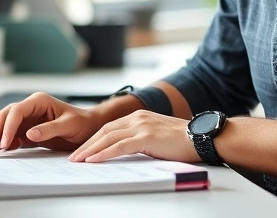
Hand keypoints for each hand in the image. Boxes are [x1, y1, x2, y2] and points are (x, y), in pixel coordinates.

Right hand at [0, 92, 108, 156]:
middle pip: (4, 116)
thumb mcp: (69, 126)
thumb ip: (49, 129)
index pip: (16, 111)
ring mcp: (26, 118)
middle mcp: (29, 107)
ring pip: (2, 124)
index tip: (3, 143)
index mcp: (38, 101)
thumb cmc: (82, 123)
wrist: (88, 128)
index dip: (7, 126)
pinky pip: (8, 134)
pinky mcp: (26, 130)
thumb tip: (30, 134)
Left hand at [68, 110, 199, 163]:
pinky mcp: (146, 136)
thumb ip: (141, 139)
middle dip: (87, 145)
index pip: (109, 128)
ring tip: (78, 160)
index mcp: (138, 116)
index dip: (93, 140)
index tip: (82, 150)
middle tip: (74, 157)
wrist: (202, 136)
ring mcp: (141, 125)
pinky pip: (119, 146)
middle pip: (104, 131)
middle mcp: (137, 117)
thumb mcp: (156, 136)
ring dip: (90, 150)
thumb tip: (126, 152)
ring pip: (108, 138)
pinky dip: (104, 153)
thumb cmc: (183, 140)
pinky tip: (93, 160)